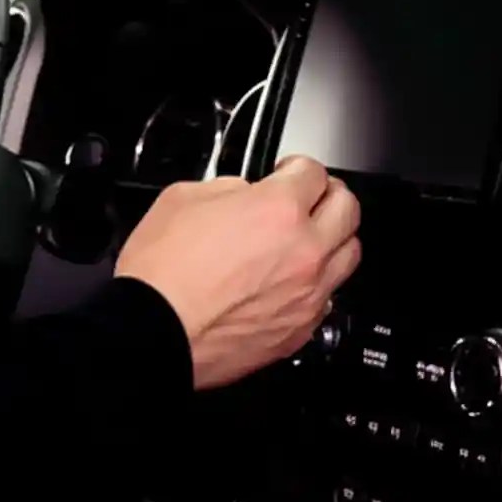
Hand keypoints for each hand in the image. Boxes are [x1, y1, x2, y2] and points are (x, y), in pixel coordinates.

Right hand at [115, 156, 360, 388]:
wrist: (152, 334)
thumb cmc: (161, 275)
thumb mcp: (184, 198)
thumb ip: (229, 188)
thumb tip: (246, 194)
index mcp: (278, 210)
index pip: (314, 172)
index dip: (298, 167)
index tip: (290, 172)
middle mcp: (304, 250)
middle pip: (348, 209)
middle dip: (331, 195)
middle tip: (313, 196)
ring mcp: (308, 293)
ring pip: (349, 254)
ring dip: (334, 239)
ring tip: (314, 237)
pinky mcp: (301, 329)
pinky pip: (328, 298)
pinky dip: (318, 284)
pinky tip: (296, 281)